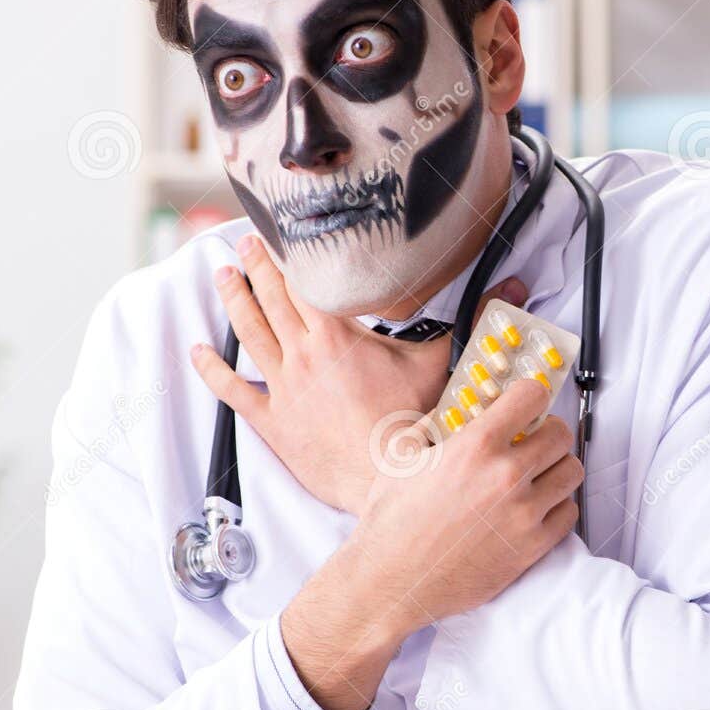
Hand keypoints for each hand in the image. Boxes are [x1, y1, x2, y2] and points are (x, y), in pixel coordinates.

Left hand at [190, 233, 525, 515]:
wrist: (386, 476)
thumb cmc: (411, 425)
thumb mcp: (440, 364)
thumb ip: (470, 321)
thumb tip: (511, 291)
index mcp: (338, 336)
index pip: (308, 282)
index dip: (292, 255)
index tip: (281, 232)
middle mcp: (303, 355)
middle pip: (273, 299)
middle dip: (258, 266)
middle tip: (246, 242)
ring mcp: (282, 387)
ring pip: (249, 333)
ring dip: (234, 300)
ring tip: (223, 274)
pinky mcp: (270, 420)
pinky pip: (233, 388)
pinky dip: (212, 369)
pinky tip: (198, 351)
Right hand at [277, 379, 582, 709]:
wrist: (390, 581)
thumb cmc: (391, 521)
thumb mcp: (402, 455)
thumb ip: (434, 423)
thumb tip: (456, 409)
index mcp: (476, 446)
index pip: (532, 396)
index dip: (530, 396)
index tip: (526, 403)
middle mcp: (506, 476)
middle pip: (560, 434)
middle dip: (547, 432)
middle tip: (533, 440)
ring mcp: (524, 513)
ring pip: (571, 472)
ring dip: (556, 468)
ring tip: (537, 474)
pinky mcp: (532, 547)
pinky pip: (569, 514)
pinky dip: (557, 507)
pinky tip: (536, 507)